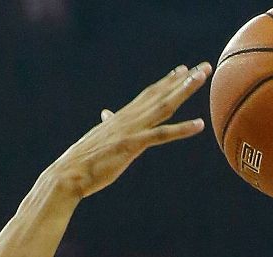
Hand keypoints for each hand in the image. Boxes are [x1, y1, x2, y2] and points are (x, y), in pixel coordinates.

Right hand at [44, 64, 209, 201]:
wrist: (68, 174)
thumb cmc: (82, 162)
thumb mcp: (99, 139)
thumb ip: (108, 126)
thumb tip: (106, 115)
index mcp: (122, 118)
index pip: (149, 95)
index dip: (167, 82)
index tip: (182, 70)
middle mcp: (129, 118)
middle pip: (161, 94)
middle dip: (184, 80)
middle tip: (204, 67)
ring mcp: (131, 130)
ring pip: (164, 106)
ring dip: (184, 91)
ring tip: (202, 78)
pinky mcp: (131, 146)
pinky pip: (161, 135)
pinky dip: (181, 129)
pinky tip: (198, 125)